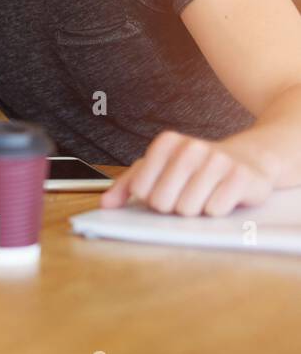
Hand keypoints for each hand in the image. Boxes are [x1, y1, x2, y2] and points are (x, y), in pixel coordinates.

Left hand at [101, 131, 274, 216]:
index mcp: (166, 142)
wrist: (246, 160)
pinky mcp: (241, 177)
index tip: (166, 187)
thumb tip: (106, 204)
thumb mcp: (158, 170)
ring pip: (187, 209)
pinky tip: (222, 196)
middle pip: (162, 202)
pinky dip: (216, 211)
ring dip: (194, 210)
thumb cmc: (194, 169)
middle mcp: (191, 147)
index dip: (152, 197)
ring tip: (204, 194)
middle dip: (172, 206)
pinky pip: (214, 211)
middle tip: (186, 194)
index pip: (141, 189)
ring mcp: (218, 160)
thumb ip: (127, 185)